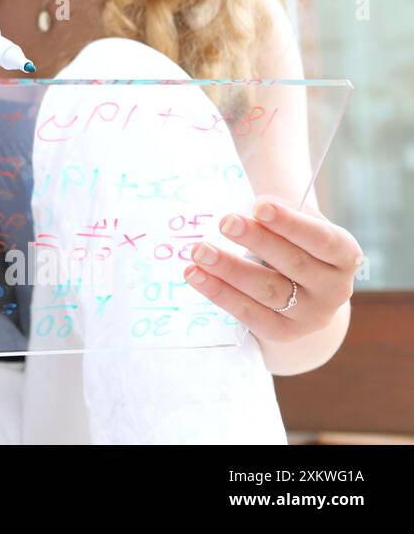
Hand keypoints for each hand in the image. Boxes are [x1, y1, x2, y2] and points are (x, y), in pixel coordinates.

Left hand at [182, 194, 362, 343]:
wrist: (301, 292)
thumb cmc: (293, 243)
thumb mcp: (295, 224)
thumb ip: (277, 215)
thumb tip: (250, 213)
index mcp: (345, 255)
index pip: (322, 239)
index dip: (291, 223)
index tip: (259, 206)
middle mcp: (336, 289)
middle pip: (293, 263)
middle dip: (256, 240)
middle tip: (224, 222)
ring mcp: (312, 315)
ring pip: (268, 290)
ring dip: (230, 268)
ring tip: (199, 250)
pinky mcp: (284, 333)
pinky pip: (249, 313)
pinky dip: (219, 292)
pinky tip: (195, 274)